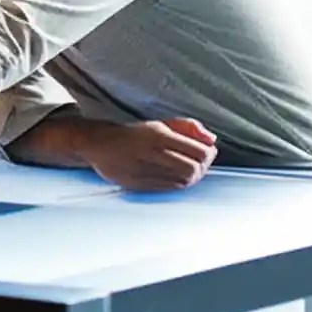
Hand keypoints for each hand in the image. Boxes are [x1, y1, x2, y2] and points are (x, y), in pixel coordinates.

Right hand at [80, 118, 217, 190]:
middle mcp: (151, 153)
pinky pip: (170, 188)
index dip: (208, 153)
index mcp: (157, 135)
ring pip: (183, 181)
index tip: (208, 151)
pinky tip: (177, 176)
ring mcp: (143, 171)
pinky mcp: (138, 184)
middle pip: (192, 168)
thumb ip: (188, 127)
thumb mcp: (160, 124)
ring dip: (192, 176)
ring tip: (190, 169)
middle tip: (201, 162)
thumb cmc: (134, 134)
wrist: (99, 145)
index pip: (198, 151)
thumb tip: (212, 139)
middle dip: (202, 167)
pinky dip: (179, 183)